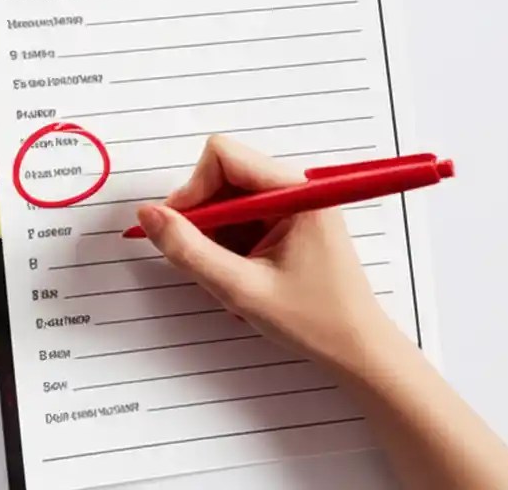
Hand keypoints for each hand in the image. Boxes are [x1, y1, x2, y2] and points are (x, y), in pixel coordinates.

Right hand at [135, 135, 404, 375]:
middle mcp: (295, 190)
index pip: (223, 157)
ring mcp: (292, 207)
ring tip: (229, 276)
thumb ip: (189, 250)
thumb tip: (149, 216)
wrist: (358, 351)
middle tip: (199, 258)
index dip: (191, 188)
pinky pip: (241, 220)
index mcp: (295, 192)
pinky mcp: (288, 225)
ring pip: (228, 200)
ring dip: (215, 236)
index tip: (177, 227)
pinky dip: (228, 246)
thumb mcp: (241, 288)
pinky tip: (240, 276)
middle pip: (223, 175)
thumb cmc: (315, 321)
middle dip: (202, 216)